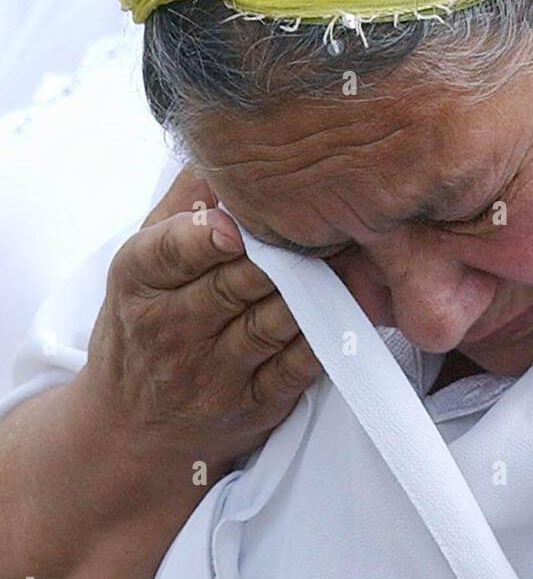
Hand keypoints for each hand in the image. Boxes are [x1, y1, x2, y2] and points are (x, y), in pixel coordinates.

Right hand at [78, 166, 323, 481]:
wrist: (132, 432)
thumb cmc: (145, 324)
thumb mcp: (143, 261)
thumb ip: (184, 203)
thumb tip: (224, 147)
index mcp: (140, 282)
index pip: (169, 253)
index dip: (203, 237)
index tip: (234, 226)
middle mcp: (173, 328)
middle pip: (238, 280)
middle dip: (287, 248)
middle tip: (333, 211)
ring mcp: (215, 371)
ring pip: (276, 319)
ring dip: (320, 284)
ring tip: (354, 247)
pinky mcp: (255, 403)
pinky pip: (300, 365)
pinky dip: (330, 333)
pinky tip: (355, 303)